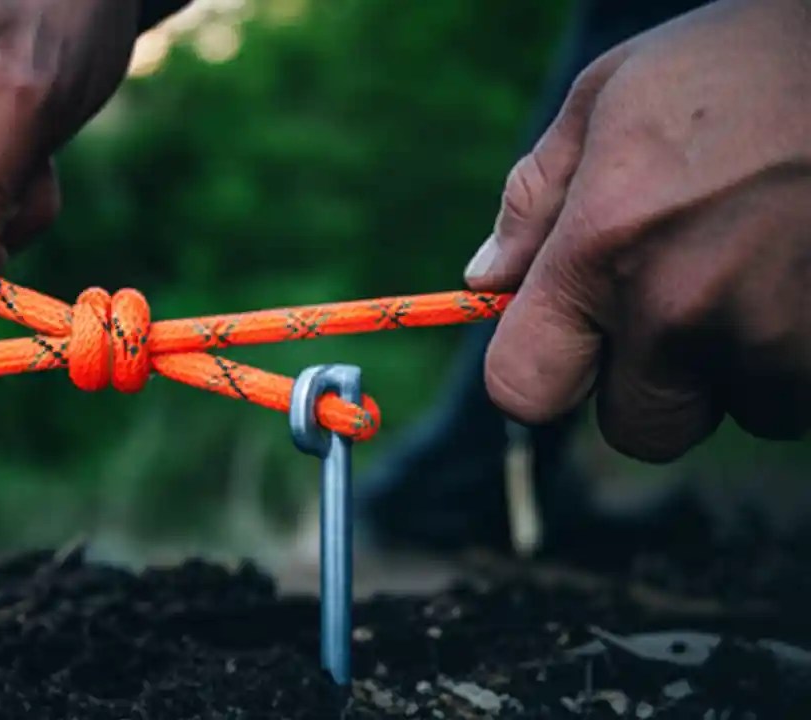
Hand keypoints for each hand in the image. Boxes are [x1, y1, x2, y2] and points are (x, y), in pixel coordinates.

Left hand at [465, 0, 810, 460]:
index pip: (524, 389)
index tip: (572, 344)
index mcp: (601, 249)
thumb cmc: (741, 62)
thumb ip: (536, 196)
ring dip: (743, 364)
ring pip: (741, 408)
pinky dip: (801, 351)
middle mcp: (680, 309)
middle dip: (656, 383)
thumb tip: (486, 281)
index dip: (543, 375)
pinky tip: (802, 273)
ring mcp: (775, 338)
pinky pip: (804, 391)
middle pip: (641, 428)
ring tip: (764, 267)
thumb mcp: (609, 94)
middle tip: (685, 302)